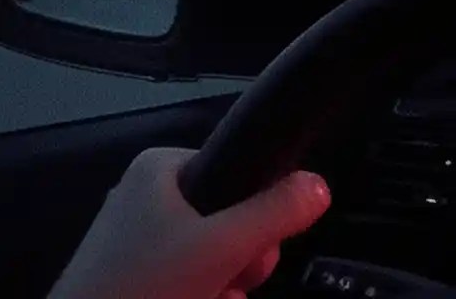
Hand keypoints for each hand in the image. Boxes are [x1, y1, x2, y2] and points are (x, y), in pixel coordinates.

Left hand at [50, 148, 330, 298]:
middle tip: (232, 280)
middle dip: (242, 260)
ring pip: (216, 257)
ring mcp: (139, 243)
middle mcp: (147, 198)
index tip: (258, 243)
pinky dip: (203, 296)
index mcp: (161, 169)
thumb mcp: (221, 247)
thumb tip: (319, 186)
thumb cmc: (142, 289)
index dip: (259, 210)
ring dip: (227, 286)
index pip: (238, 172)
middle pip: (232, 220)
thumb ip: (275, 213)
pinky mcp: (136, 280)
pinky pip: (191, 280)